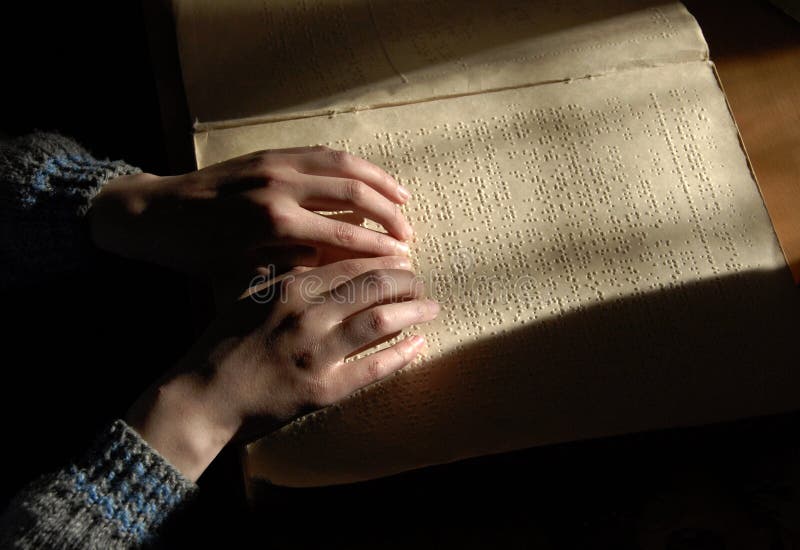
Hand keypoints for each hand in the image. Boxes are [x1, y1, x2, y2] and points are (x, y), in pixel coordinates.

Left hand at [89, 146, 412, 272]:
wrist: (157, 212)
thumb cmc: (197, 253)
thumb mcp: (241, 272)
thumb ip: (291, 268)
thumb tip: (335, 266)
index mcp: (273, 222)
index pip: (342, 232)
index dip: (376, 247)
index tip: (402, 258)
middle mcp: (281, 185)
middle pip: (353, 193)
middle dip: (387, 215)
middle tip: (409, 235)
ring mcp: (278, 162)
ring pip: (344, 165)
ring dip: (379, 182)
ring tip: (405, 201)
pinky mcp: (273, 152)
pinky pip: (323, 152)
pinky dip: (353, 163)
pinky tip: (370, 176)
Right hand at [126, 256, 438, 480]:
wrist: (203, 396)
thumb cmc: (224, 343)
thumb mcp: (246, 294)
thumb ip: (276, 268)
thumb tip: (305, 245)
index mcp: (290, 289)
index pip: (350, 263)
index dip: (383, 259)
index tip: (401, 258)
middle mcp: (306, 316)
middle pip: (372, 286)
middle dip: (405, 280)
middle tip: (420, 280)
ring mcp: (316, 354)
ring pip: (379, 320)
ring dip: (412, 310)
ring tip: (431, 306)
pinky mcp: (322, 391)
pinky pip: (372, 369)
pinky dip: (400, 355)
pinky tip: (419, 345)